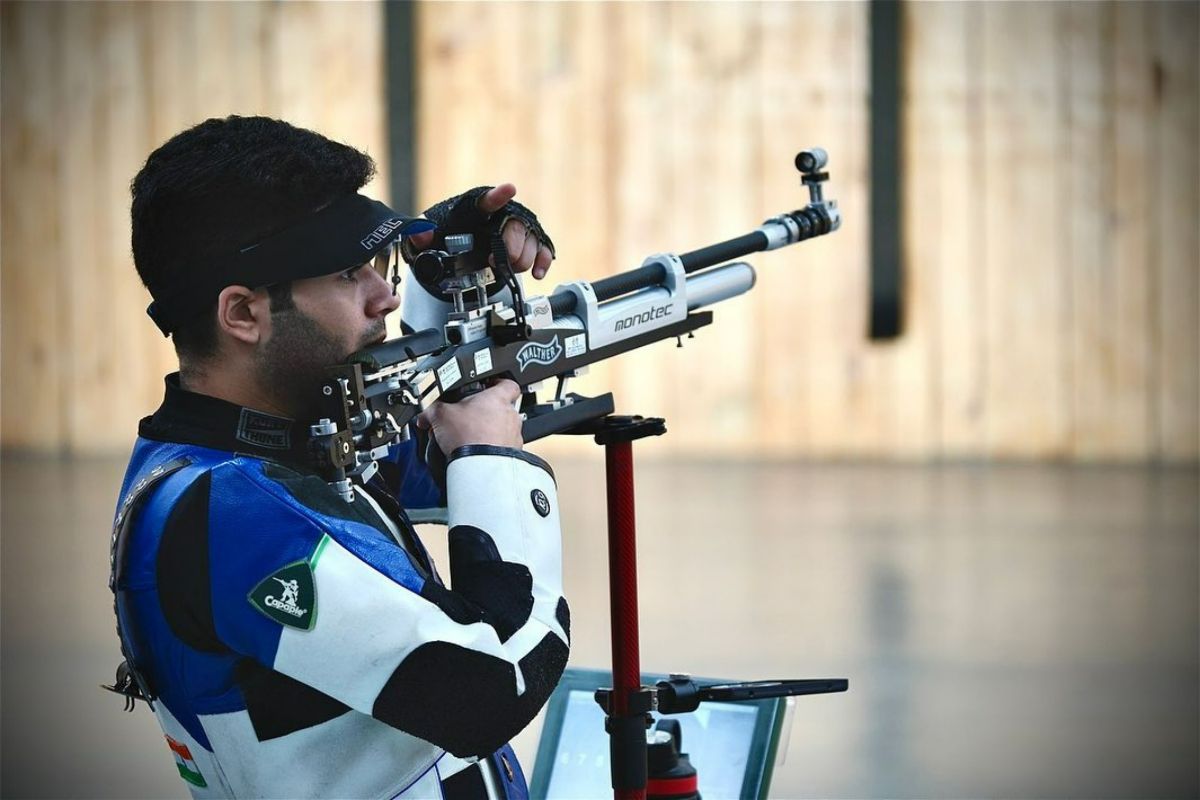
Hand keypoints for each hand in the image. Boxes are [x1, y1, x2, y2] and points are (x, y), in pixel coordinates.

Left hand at [406, 183, 553, 279]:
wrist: (462, 252)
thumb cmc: (448, 239)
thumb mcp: (426, 242)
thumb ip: (418, 236)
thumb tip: (422, 233)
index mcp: (475, 209)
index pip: (486, 200)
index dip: (498, 196)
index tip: (509, 190)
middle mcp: (500, 215)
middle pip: (515, 226)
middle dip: (510, 247)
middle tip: (493, 261)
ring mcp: (517, 229)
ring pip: (530, 241)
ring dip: (522, 260)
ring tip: (505, 268)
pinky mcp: (529, 243)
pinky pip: (543, 249)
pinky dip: (542, 262)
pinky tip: (537, 273)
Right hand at [415, 379, 522, 455]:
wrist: (479, 467)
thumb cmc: (467, 437)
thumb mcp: (441, 416)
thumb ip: (433, 410)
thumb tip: (425, 414)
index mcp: (497, 398)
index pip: (507, 383)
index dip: (498, 383)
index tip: (488, 386)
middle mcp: (510, 416)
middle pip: (501, 407)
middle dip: (484, 412)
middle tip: (468, 417)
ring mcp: (513, 435)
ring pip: (502, 428)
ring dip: (488, 431)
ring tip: (469, 438)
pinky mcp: (512, 453)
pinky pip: (503, 447)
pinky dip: (492, 448)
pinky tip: (476, 452)